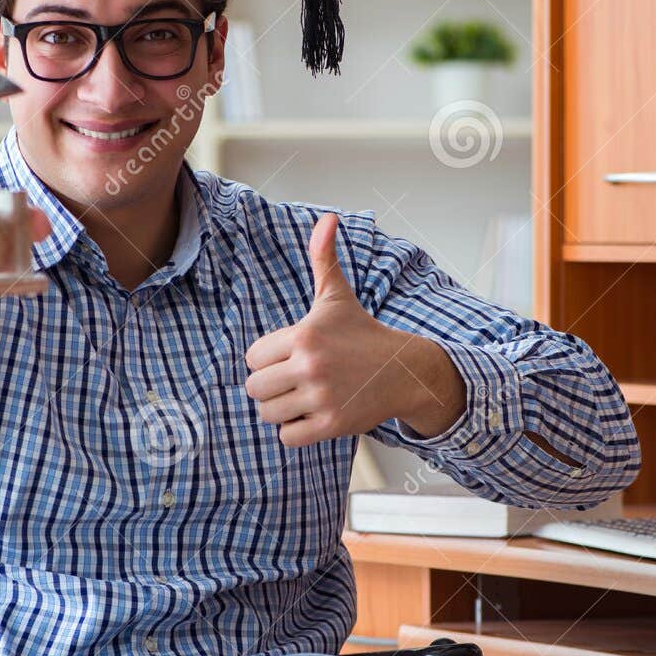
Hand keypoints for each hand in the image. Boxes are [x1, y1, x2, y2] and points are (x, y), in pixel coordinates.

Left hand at [244, 213, 465, 446]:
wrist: (403, 370)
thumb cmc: (362, 334)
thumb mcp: (337, 296)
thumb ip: (323, 258)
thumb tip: (327, 218)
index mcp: (303, 335)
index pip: (253, 358)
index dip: (267, 359)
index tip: (289, 357)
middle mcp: (310, 366)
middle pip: (255, 388)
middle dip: (270, 387)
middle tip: (293, 381)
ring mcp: (321, 398)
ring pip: (269, 414)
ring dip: (281, 410)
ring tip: (302, 398)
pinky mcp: (332, 425)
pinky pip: (288, 438)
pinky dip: (295, 431)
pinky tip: (312, 415)